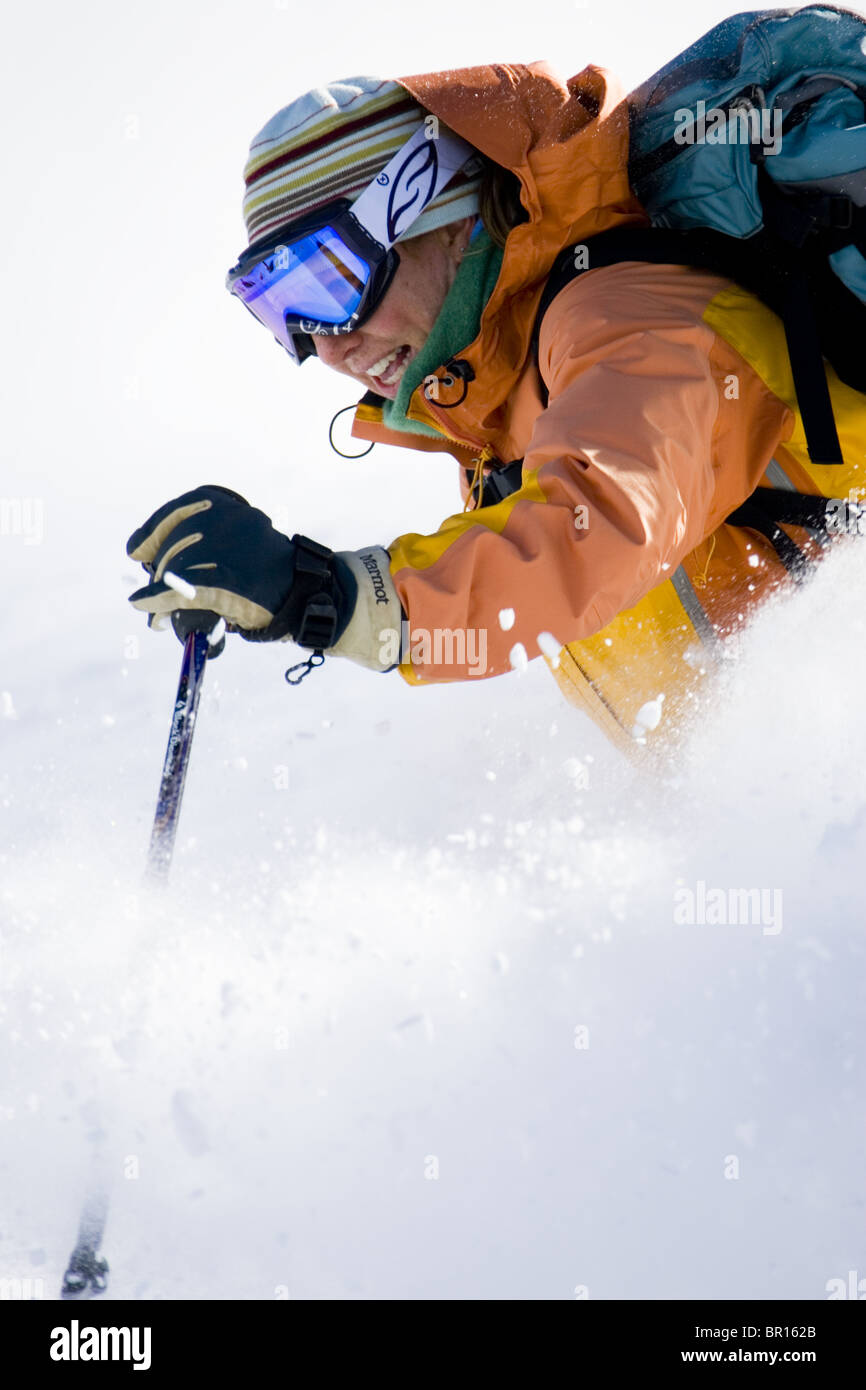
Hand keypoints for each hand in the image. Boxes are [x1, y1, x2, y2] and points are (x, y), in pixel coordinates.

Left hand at [127, 484, 402, 670]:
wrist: (307, 591)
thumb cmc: (270, 571)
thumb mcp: (238, 542)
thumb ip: (204, 543)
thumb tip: (153, 559)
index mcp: (224, 505)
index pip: (177, 512)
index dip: (152, 533)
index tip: (137, 551)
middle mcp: (218, 520)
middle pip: (173, 548)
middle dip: (160, 574)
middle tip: (152, 596)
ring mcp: (219, 549)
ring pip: (174, 572)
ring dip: (159, 595)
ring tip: (157, 618)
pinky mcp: (218, 580)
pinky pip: (178, 592)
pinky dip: (158, 603)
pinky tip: (150, 612)